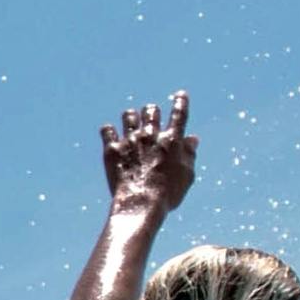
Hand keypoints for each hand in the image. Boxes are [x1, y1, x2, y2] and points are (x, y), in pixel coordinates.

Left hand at [101, 92, 197, 216]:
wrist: (140, 204)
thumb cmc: (168, 194)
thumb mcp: (187, 176)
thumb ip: (190, 154)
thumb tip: (192, 138)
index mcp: (171, 140)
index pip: (179, 114)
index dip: (180, 102)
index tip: (180, 95)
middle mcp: (150, 135)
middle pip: (151, 110)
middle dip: (152, 112)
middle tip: (151, 119)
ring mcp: (130, 140)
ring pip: (129, 115)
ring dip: (131, 118)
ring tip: (131, 126)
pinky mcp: (113, 149)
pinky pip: (107, 130)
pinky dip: (110, 131)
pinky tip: (112, 136)